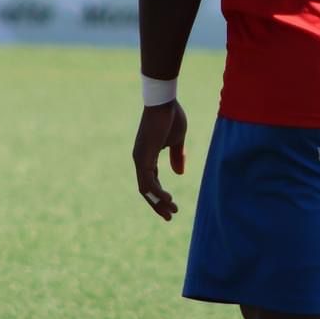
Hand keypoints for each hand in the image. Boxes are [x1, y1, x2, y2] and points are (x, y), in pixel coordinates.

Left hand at [132, 100, 188, 220]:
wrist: (164, 101)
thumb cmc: (171, 116)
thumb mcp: (177, 140)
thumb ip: (177, 156)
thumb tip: (179, 173)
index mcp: (147, 156)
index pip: (151, 182)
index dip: (160, 196)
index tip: (172, 206)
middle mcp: (140, 160)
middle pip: (146, 189)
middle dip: (158, 205)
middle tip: (169, 217)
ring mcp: (140, 159)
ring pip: (146, 189)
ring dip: (158, 202)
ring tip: (172, 211)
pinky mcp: (143, 156)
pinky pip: (148, 181)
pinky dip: (157, 192)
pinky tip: (168, 199)